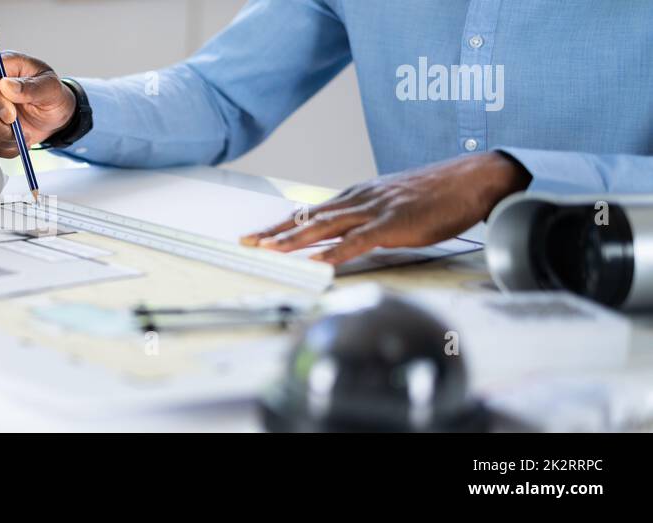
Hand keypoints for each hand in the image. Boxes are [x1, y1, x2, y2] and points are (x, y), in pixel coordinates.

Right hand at [0, 51, 76, 157]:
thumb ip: (32, 86)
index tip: (10, 114)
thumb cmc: (49, 94)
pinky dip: (4, 148)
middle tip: (19, 130)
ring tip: (24, 136)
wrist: (51, 114)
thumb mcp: (51, 87)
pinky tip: (19, 143)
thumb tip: (7, 86)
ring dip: (1, 139)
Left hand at [240, 152, 531, 264]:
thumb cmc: (435, 194)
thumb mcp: (392, 204)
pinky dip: (336, 252)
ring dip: (294, 239)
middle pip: (308, 217)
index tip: (257, 236)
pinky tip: (319, 262)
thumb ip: (367, 219)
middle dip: (275, 231)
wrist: (471, 178)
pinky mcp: (394, 223)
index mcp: (356, 196)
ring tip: (268, 250)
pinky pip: (359, 240)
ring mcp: (374, 210)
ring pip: (325, 226)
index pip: (310, 212)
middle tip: (246, 243)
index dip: (281, 224)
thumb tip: (347, 238)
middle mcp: (358, 200)